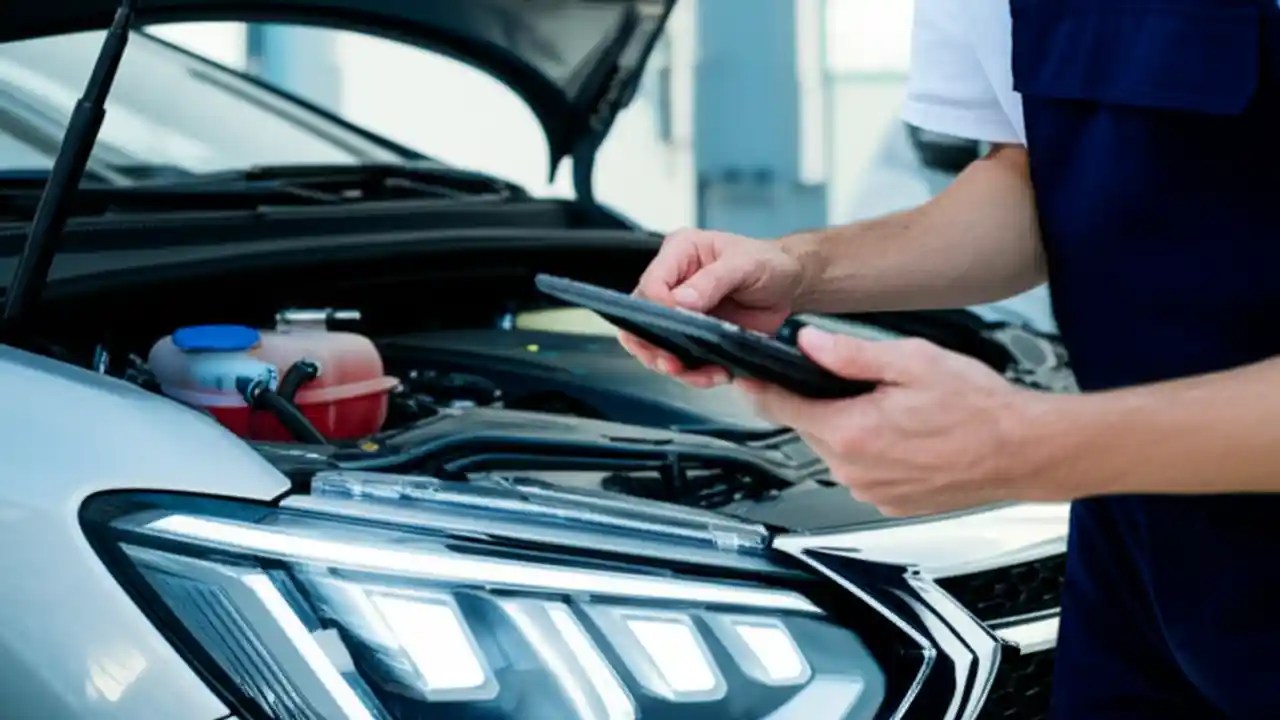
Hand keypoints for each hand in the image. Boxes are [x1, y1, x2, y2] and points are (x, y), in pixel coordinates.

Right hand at [619, 228, 804, 387]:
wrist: (789, 285)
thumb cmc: (769, 263)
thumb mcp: (746, 264)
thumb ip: (713, 280)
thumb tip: (681, 300)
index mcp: (679, 253)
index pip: (650, 284)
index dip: (658, 310)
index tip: (678, 327)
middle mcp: (673, 282)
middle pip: (641, 319)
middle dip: (653, 346)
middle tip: (673, 364)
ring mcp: (681, 312)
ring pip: (656, 345)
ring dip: (674, 366)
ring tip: (704, 375)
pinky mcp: (694, 336)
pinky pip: (682, 360)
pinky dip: (694, 373)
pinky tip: (716, 374)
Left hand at [741, 326, 1054, 516]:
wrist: (1023, 450)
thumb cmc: (978, 408)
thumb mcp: (910, 361)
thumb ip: (850, 354)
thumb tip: (809, 344)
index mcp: (851, 432)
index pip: (780, 407)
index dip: (760, 386)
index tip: (746, 375)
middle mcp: (853, 469)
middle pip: (808, 427)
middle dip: (819, 401)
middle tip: (854, 380)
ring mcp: (871, 491)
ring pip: (835, 449)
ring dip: (848, 426)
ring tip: (892, 408)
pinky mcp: (889, 503)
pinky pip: (862, 471)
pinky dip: (871, 451)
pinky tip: (904, 434)